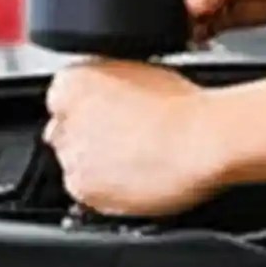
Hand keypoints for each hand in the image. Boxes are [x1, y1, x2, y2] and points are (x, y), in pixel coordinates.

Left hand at [43, 61, 222, 216]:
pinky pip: (86, 193)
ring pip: (75, 163)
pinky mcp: (84, 190)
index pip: (63, 98)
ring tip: (136, 161)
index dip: (90, 108)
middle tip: (125, 140)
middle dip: (89, 137)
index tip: (107, 115)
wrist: (202, 140)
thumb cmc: (184, 105)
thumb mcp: (140, 72)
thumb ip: (109, 82)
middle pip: (65, 132)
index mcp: (72, 82)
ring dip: (97, 165)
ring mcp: (72, 156)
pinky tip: (136, 178)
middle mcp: (64, 119)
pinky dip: (106, 191)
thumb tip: (110, 94)